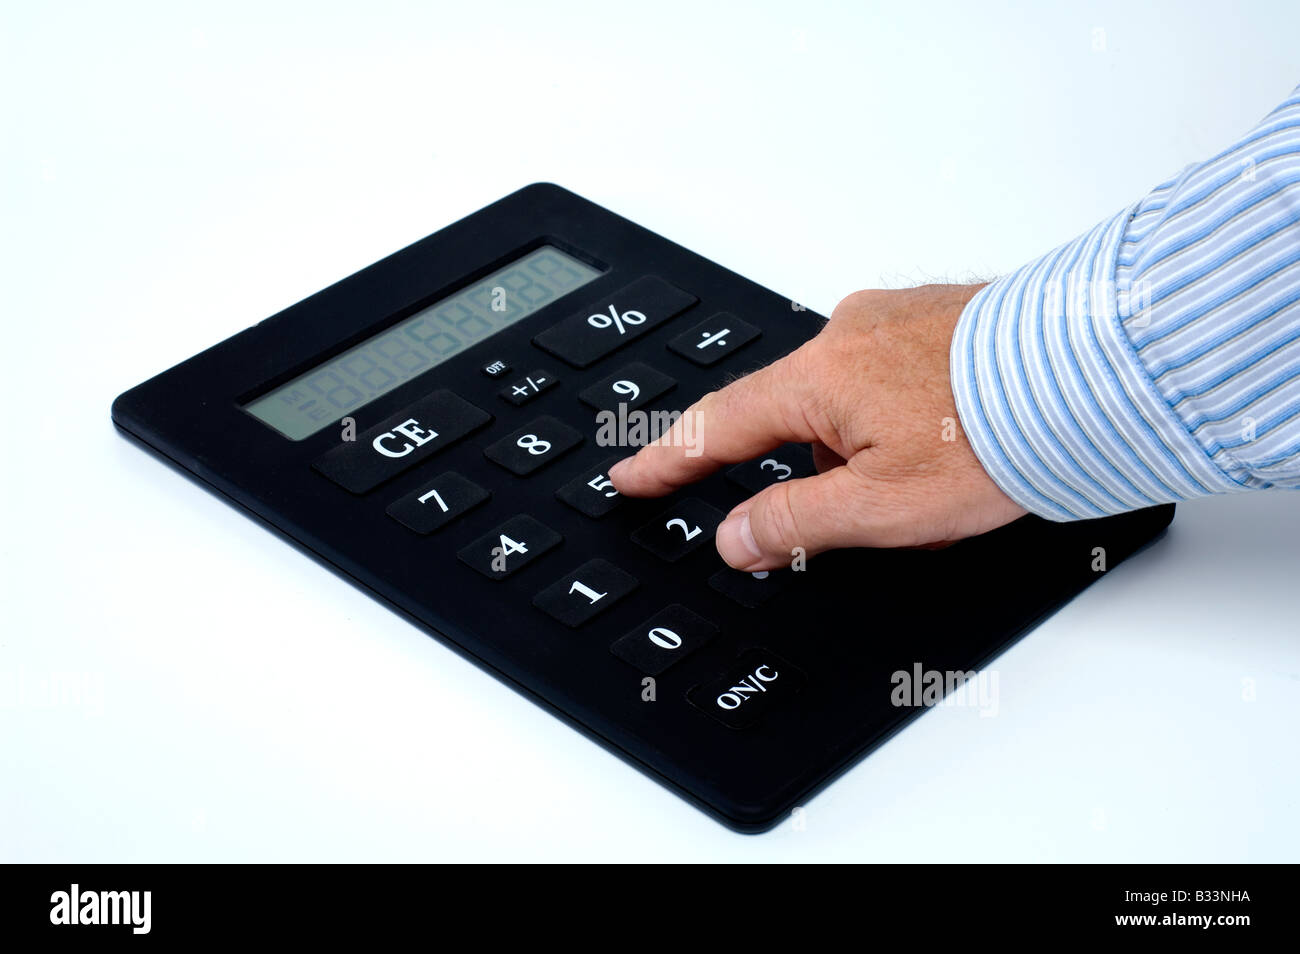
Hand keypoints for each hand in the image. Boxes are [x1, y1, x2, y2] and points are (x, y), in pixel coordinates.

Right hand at [606, 283, 1027, 569]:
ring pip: (856, 406)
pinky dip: (912, 421)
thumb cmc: (998, 430)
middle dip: (830, 478)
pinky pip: (897, 379)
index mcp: (820, 378)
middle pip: (800, 423)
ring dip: (880, 455)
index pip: (721, 428)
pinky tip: (959, 446)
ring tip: (949, 489)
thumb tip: (738, 538)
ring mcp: (896, 318)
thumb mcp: (883, 506)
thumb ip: (796, 523)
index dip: (670, 461)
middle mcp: (849, 333)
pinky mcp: (940, 317)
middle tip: (886, 516)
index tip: (632, 476)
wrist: (1092, 372)